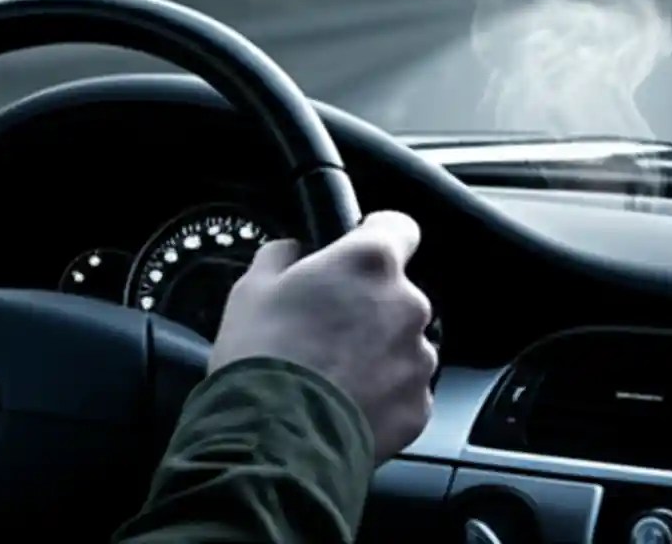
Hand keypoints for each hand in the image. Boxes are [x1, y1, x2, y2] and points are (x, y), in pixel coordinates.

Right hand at [210, 210, 437, 462]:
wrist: (273, 443)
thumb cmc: (261, 359)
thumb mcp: (252, 288)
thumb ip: (283, 256)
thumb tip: (292, 251)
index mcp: (370, 263)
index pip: (399, 227)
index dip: (377, 235)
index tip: (360, 245)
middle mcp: (407, 305)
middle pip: (397, 294)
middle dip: (368, 307)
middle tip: (325, 329)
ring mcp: (418, 358)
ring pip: (402, 344)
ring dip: (376, 352)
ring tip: (330, 374)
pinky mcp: (419, 405)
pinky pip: (404, 389)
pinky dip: (382, 394)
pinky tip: (344, 404)